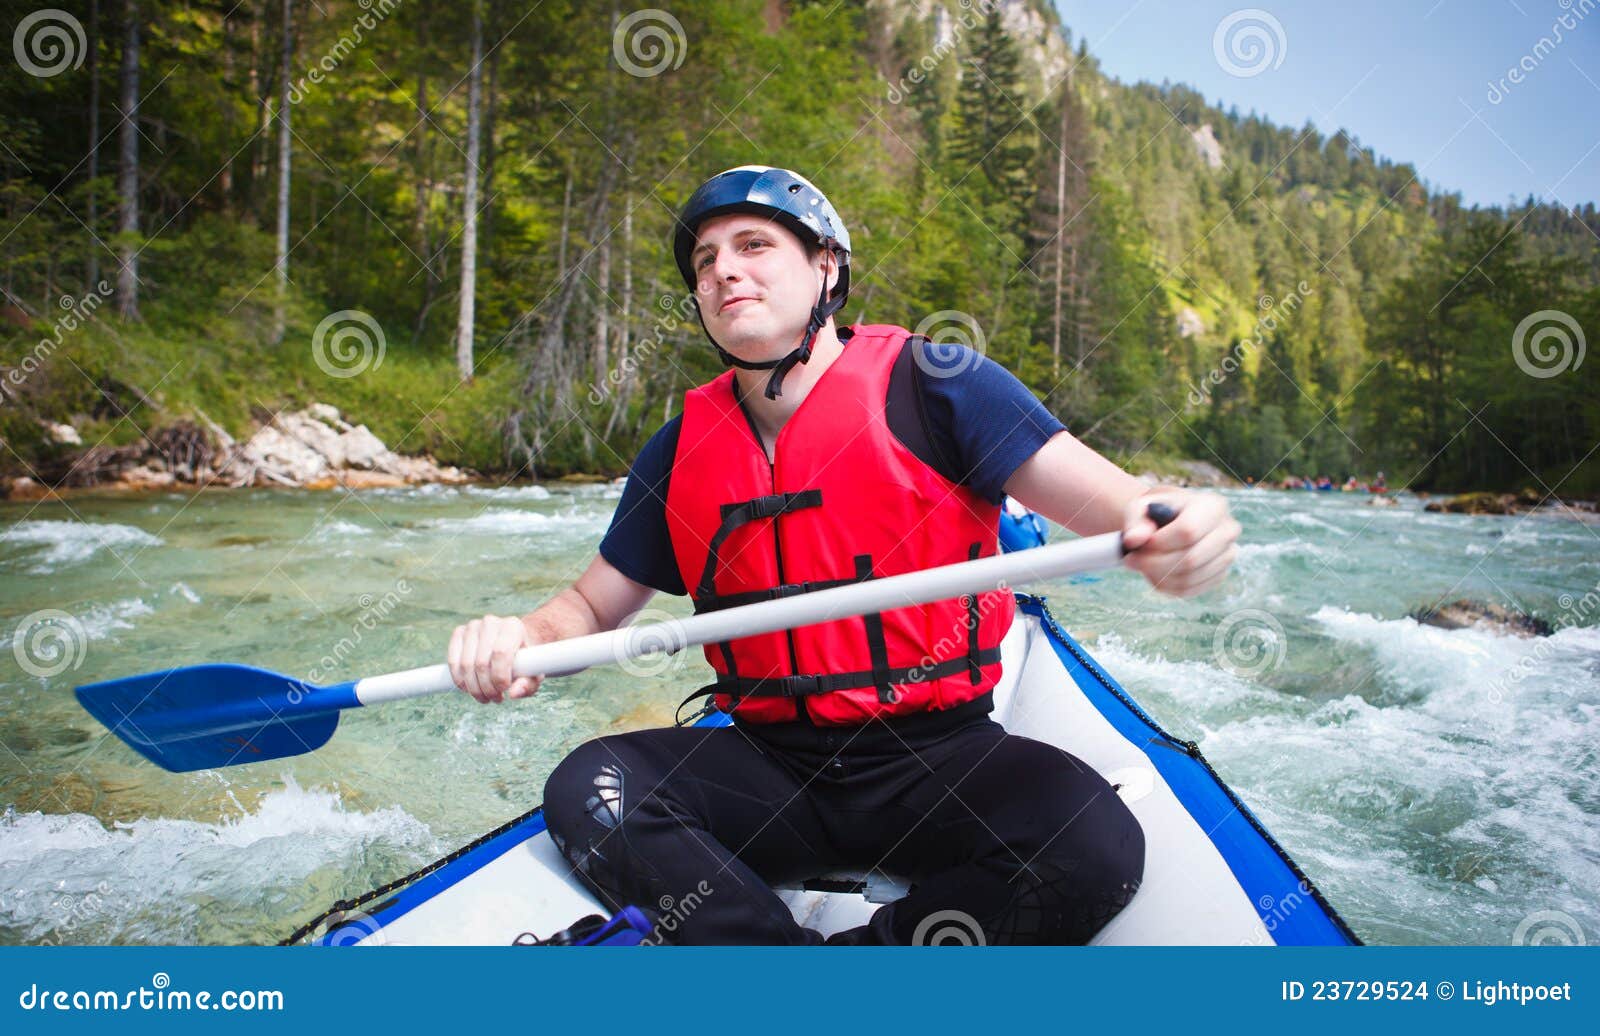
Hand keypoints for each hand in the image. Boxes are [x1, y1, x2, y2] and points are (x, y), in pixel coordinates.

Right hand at [448, 614, 541, 703]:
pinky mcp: (458, 633)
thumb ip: (527, 685)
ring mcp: (472, 627)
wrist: (511, 643)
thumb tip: (513, 694)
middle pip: (481, 662)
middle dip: (487, 687)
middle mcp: (490, 623)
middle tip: (495, 698)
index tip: (504, 691)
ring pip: (466, 665)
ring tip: (485, 697)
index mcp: (512, 626)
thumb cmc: (524, 660)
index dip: (499, 677)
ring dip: (474, 688)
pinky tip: (469, 689)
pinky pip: (453, 662)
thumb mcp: (532, 674)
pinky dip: (459, 680)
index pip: (501, 653)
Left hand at [1120, 490, 1239, 597]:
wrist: (1169, 523)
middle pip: (1191, 559)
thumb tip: (1133, 540)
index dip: (1158, 543)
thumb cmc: (1156, 513)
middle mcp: (1227, 530)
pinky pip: (1189, 590)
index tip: (1136, 545)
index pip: (1188, 531)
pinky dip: (1165, 585)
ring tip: (1140, 564)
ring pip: (1189, 577)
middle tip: (1130, 559)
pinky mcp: (1218, 576)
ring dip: (1157, 575)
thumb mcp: (1141, 509)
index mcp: (1213, 506)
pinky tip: (1152, 573)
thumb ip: (1135, 521)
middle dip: (1154, 563)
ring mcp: (1227, 555)